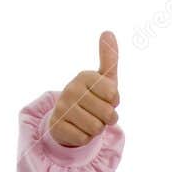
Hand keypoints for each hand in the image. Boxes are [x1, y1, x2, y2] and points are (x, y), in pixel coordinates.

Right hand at [49, 32, 119, 147]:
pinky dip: (85, 139)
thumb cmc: (92, 98)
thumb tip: (108, 32)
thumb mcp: (104, 80)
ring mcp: (63, 107)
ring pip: (96, 128)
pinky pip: (84, 139)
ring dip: (97, 130)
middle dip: (107, 119)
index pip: (114, 95)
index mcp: (85, 76)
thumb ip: (109, 59)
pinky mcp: (57, 125)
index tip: (105, 99)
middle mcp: (72, 88)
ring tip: (88, 121)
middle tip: (98, 113)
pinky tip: (78, 130)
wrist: (66, 119)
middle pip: (108, 114)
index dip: (114, 102)